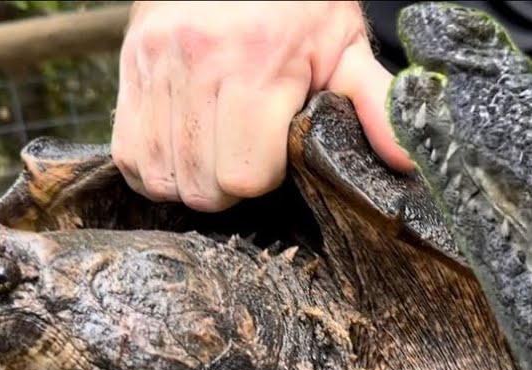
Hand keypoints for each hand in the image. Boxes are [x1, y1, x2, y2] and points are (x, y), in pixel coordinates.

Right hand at [113, 1, 412, 211]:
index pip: (245, 176)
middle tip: (245, 161)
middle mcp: (200, 64)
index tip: (275, 159)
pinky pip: (127, 151)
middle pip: (201, 186)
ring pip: (159, 175)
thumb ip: (375, 104)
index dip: (263, 180)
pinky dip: (152, 163)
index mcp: (259, 65)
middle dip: (226, 188)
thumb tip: (405, 161)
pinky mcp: (131, 63)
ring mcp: (158, 64)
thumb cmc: (297, 1)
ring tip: (214, 155)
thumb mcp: (344, 44)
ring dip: (188, 180)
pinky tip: (182, 148)